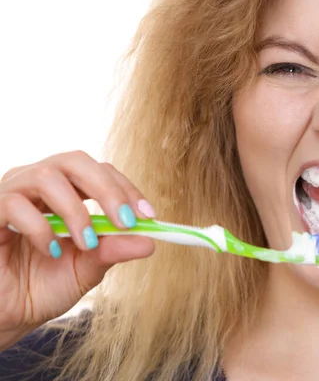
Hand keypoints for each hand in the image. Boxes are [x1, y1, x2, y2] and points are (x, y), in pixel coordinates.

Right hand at [0, 150, 154, 346]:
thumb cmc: (41, 286)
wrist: (6, 313)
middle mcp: (38, 185)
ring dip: (75, 210)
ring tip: (86, 242)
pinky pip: (14, 204)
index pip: (100, 172)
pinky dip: (40, 227)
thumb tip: (149, 241)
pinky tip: (49, 251)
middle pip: (75, 161)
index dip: (126, 189)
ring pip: (46, 176)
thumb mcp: (87, 269)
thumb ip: (113, 250)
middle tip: (125, 221)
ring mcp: (12, 194)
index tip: (148, 216)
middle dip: (107, 190)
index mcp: (65, 191)